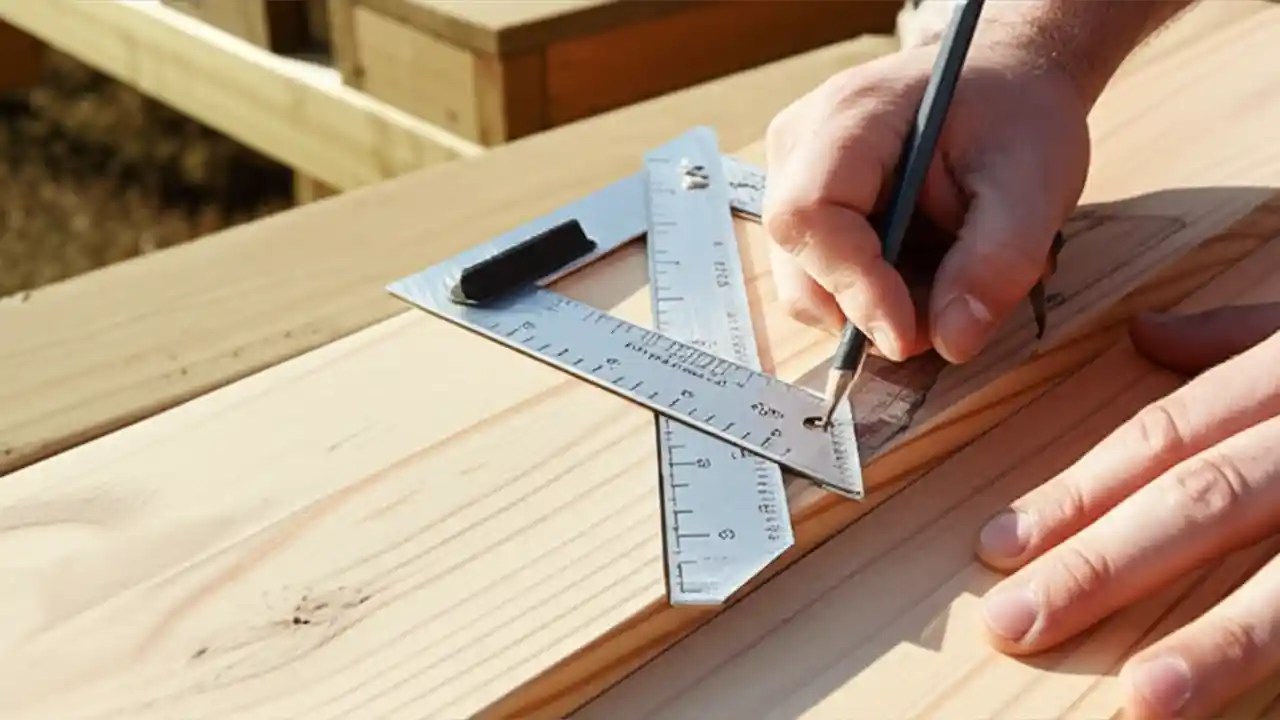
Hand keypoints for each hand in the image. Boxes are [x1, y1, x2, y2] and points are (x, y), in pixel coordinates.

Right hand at [761, 36, 1088, 362]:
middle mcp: (799, 143)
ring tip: (944, 281)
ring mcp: (791, 173)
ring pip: (805, 280)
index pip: (810, 216)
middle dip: (867, 310)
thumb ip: (997, 263)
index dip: (853, 286)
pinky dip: (871, 294)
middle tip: (943, 318)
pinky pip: (819, 275)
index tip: (909, 335)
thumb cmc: (1017, 115)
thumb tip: (951, 344)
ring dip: (873, 307)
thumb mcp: (1034, 182)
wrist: (1004, 78)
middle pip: (798, 261)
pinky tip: (921, 269)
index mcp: (848, 116)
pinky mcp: (803, 201)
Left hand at [975, 302, 1279, 718]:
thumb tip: (1147, 338)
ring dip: (1224, 638)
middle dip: (1104, 564)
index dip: (1077, 491)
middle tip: (1016, 621)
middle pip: (1205, 501)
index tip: (998, 544)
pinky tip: (1266, 712)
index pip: (1165, 438)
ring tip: (1144, 698)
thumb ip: (1244, 338)